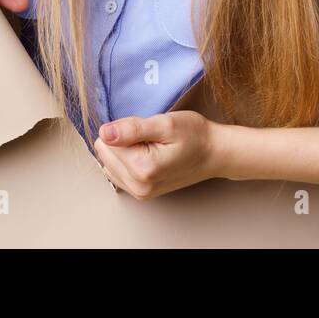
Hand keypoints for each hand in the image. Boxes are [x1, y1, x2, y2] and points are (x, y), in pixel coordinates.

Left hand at [92, 111, 217, 200]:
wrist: (214, 153)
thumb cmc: (195, 136)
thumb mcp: (165, 124)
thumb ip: (131, 129)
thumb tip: (104, 133)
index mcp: (142, 169)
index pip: (106, 141)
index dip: (126, 128)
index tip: (148, 131)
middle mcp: (138, 186)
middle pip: (104, 153)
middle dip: (124, 140)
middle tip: (150, 138)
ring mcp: (139, 193)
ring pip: (109, 162)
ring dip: (126, 150)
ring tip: (151, 146)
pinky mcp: (141, 193)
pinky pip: (117, 171)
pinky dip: (128, 160)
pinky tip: (147, 155)